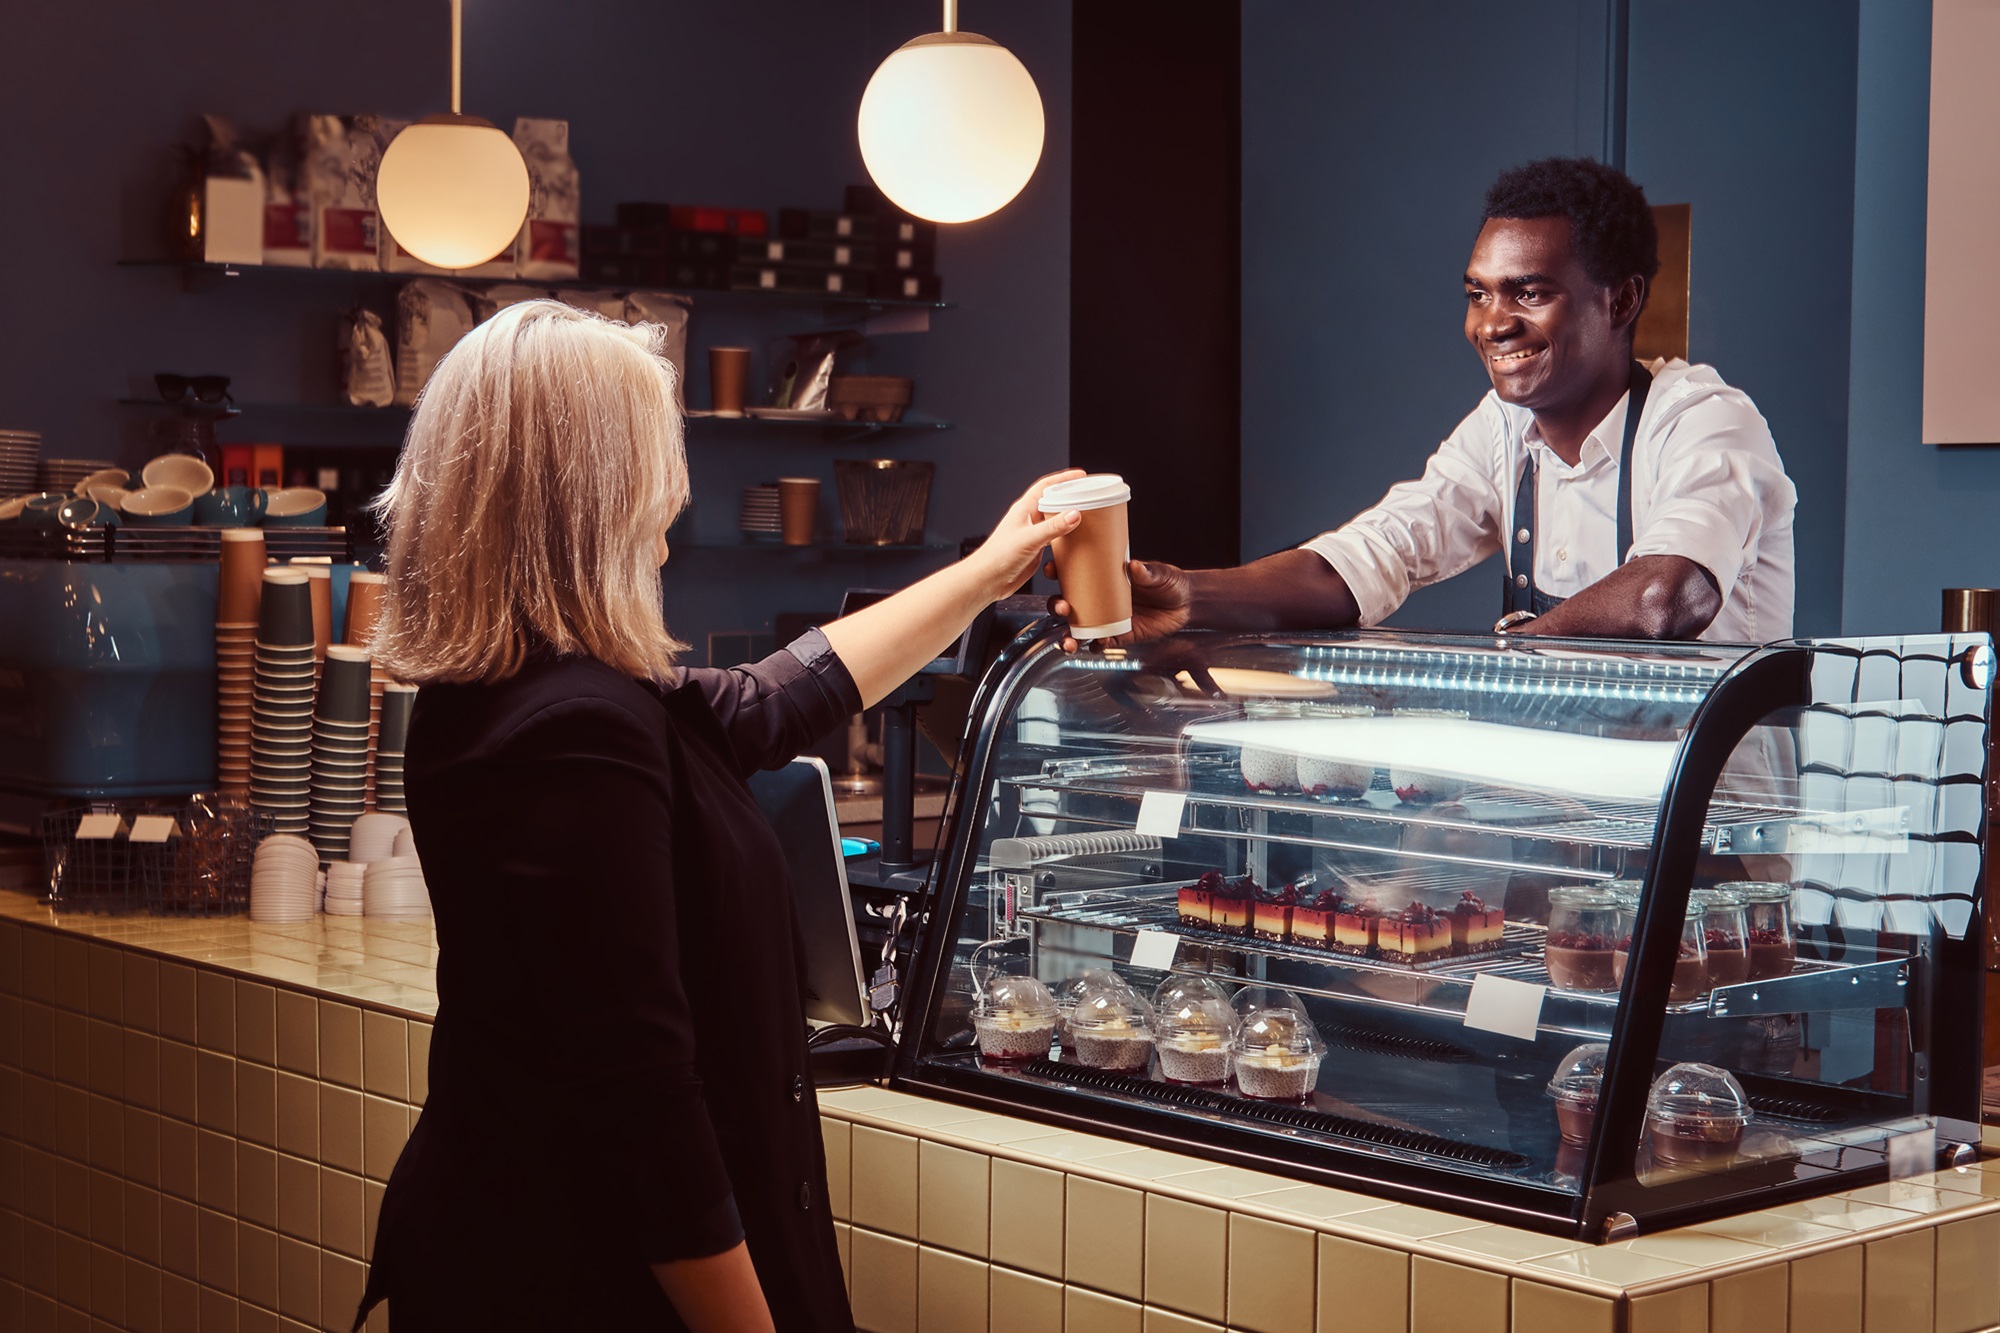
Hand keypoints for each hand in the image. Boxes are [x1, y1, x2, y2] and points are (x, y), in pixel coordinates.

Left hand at [968, 469, 1084, 600]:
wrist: (988, 580)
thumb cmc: (999, 556)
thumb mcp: (1030, 539)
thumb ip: (1053, 527)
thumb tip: (1075, 514)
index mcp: (1024, 509)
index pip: (1046, 485)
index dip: (1064, 478)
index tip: (1081, 475)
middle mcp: (1028, 519)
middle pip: (1053, 501)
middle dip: (1070, 497)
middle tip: (1089, 497)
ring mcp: (1032, 534)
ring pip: (1055, 520)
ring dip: (1069, 519)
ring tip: (1087, 518)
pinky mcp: (1035, 549)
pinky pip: (1054, 539)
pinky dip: (1065, 538)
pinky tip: (1074, 543)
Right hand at [1046, 558, 1193, 650]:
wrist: (1187, 605)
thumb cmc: (1171, 583)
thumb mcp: (1161, 574)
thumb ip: (1148, 572)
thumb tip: (1136, 567)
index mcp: (1103, 577)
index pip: (1075, 573)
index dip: (1059, 572)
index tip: (1052, 570)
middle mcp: (1100, 598)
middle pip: (1068, 603)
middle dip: (1058, 607)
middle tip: (1062, 608)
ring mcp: (1107, 618)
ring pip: (1078, 628)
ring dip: (1069, 635)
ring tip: (1069, 641)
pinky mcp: (1119, 635)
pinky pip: (1100, 643)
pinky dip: (1095, 646)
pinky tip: (1097, 644)